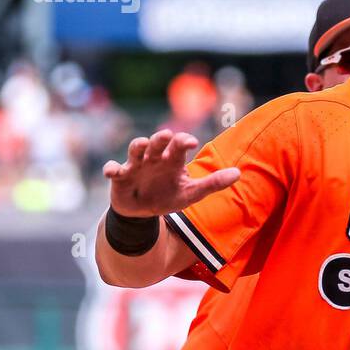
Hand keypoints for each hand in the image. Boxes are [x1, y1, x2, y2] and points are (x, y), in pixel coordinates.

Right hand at [102, 129, 238, 217]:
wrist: (143, 212)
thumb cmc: (168, 196)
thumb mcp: (192, 193)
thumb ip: (214, 183)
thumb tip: (238, 173)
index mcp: (173, 159)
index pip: (179, 143)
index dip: (184, 140)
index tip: (192, 142)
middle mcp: (155, 158)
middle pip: (157, 141)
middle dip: (161, 138)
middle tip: (167, 136)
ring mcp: (136, 165)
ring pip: (135, 149)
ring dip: (138, 145)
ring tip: (142, 145)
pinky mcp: (119, 177)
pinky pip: (112, 168)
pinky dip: (111, 168)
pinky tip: (113, 171)